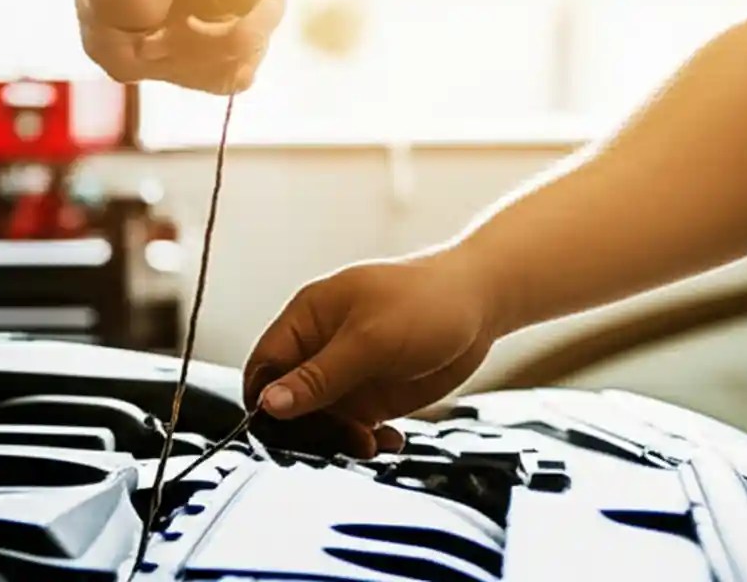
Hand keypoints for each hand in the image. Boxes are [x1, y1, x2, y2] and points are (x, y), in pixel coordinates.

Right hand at [243, 249, 502, 457]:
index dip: (264, 400)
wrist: (482, 304)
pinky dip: (364, 441)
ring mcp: (346, 373)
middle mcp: (320, 348)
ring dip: (338, 439)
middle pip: (287, 399)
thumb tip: (269, 403)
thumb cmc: (426, 302)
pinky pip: (352, 428)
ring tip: (368, 444)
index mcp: (306, 320)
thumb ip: (319, 376)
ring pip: (319, 420)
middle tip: (337, 441)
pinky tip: (388, 442)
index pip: (264, 365)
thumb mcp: (369, 340)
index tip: (279, 431)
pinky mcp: (371, 395)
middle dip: (306, 427)